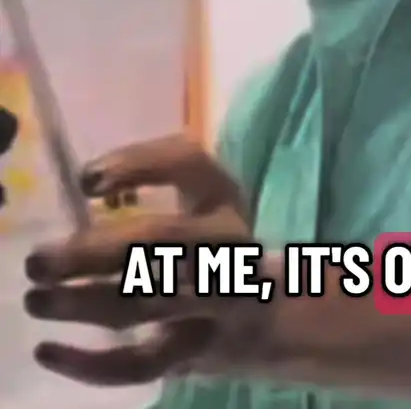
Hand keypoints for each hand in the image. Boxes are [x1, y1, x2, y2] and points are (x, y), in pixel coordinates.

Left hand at [23, 136, 268, 385]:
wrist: (255, 306)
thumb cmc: (204, 232)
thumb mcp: (192, 189)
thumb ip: (145, 172)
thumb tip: (90, 183)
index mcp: (223, 194)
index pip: (189, 163)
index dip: (139, 165)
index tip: (87, 182)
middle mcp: (227, 243)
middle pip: (165, 243)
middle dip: (96, 251)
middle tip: (41, 260)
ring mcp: (217, 301)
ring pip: (150, 305)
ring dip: (85, 303)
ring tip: (38, 298)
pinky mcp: (196, 349)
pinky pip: (142, 364)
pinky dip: (90, 363)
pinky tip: (48, 348)